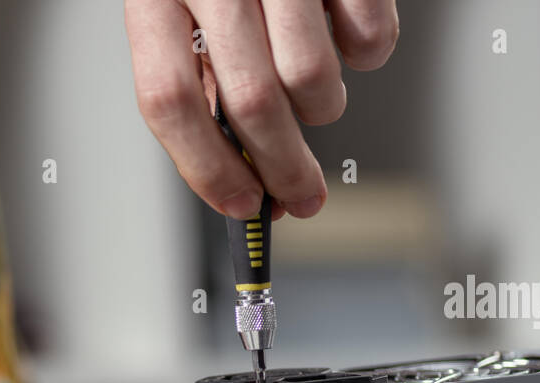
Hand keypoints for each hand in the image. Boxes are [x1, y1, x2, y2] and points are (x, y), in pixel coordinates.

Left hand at [124, 0, 398, 219]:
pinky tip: (344, 36)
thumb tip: (237, 172)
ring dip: (320, 109)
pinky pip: (369, 37)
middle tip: (300, 197)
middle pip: (249, 101)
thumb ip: (199, 77)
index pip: (169, 101)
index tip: (240, 205)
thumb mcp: (183, 7)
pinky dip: (365, 58)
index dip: (205, 167)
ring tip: (314, 91)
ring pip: (311, 78)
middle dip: (282, 168)